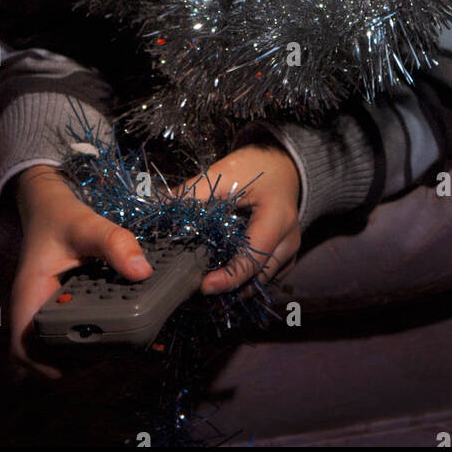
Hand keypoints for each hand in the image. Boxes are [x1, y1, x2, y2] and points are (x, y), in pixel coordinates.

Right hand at [9, 166, 154, 379]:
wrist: (49, 206)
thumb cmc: (60, 216)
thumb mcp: (87, 224)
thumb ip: (114, 242)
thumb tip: (142, 271)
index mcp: (29, 296)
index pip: (24, 348)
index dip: (49, 363)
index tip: (86, 358)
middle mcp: (33, 309)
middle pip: (46, 356)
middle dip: (79, 359)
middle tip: (117, 347)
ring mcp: (45, 311)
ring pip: (57, 349)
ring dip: (85, 350)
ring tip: (122, 338)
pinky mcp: (59, 308)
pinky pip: (70, 331)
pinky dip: (90, 334)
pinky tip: (117, 325)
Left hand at [172, 145, 300, 296]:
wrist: (281, 164)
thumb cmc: (254, 166)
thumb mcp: (224, 173)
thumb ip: (194, 192)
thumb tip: (161, 206)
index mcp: (277, 219)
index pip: (253, 258)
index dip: (229, 277)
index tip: (204, 286)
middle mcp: (289, 239)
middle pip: (259, 276)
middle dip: (230, 286)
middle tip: (199, 286)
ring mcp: (290, 249)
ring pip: (264, 280)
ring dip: (238, 285)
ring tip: (209, 283)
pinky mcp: (287, 255)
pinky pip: (267, 276)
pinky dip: (247, 279)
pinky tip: (225, 275)